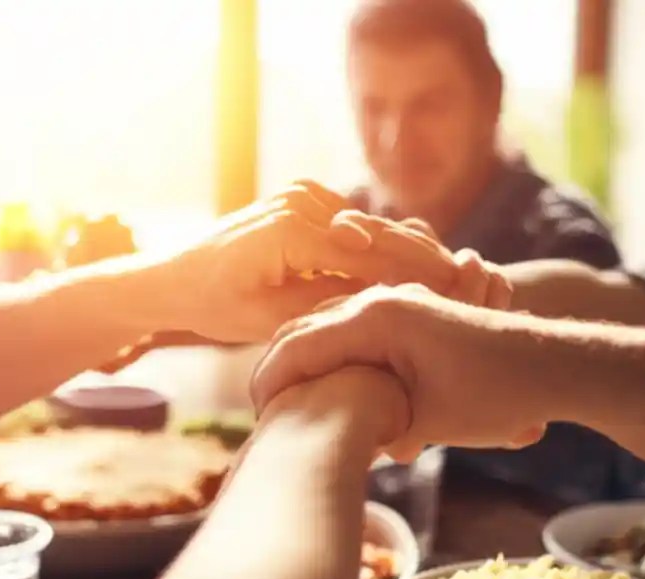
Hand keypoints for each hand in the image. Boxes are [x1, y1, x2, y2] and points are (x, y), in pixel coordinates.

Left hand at [165, 182, 462, 342]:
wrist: (174, 276)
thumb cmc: (214, 306)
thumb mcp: (270, 318)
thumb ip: (326, 305)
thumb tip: (382, 302)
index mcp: (287, 230)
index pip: (366, 256)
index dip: (412, 278)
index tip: (452, 298)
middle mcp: (297, 201)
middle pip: (375, 233)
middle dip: (422, 258)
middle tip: (470, 282)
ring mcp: (299, 194)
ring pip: (369, 226)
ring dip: (408, 249)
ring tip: (456, 276)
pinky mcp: (302, 197)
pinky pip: (352, 223)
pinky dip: (381, 243)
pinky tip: (419, 263)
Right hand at [251, 284, 547, 461]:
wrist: (554, 367)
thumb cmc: (491, 397)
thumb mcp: (420, 418)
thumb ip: (368, 420)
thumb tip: (333, 437)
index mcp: (375, 318)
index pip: (298, 345)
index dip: (271, 384)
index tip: (257, 418)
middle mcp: (381, 299)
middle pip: (305, 329)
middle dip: (281, 372)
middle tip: (263, 413)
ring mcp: (398, 302)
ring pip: (329, 327)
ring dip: (310, 364)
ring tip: (289, 404)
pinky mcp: (412, 314)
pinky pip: (356, 331)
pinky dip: (337, 358)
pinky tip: (333, 391)